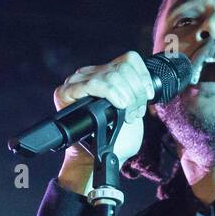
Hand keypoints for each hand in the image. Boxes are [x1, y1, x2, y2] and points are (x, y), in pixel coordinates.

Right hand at [53, 52, 156, 191]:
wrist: (101, 156)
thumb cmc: (117, 136)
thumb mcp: (134, 109)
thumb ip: (138, 91)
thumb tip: (146, 83)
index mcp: (107, 73)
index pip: (129, 59)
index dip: (143, 77)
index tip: (148, 96)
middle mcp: (90, 73)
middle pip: (123, 67)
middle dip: (136, 92)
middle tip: (136, 112)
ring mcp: (77, 81)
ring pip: (112, 75)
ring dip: (127, 96)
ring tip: (128, 115)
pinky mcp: (66, 92)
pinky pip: (94, 84)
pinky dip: (111, 94)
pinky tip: (119, 105)